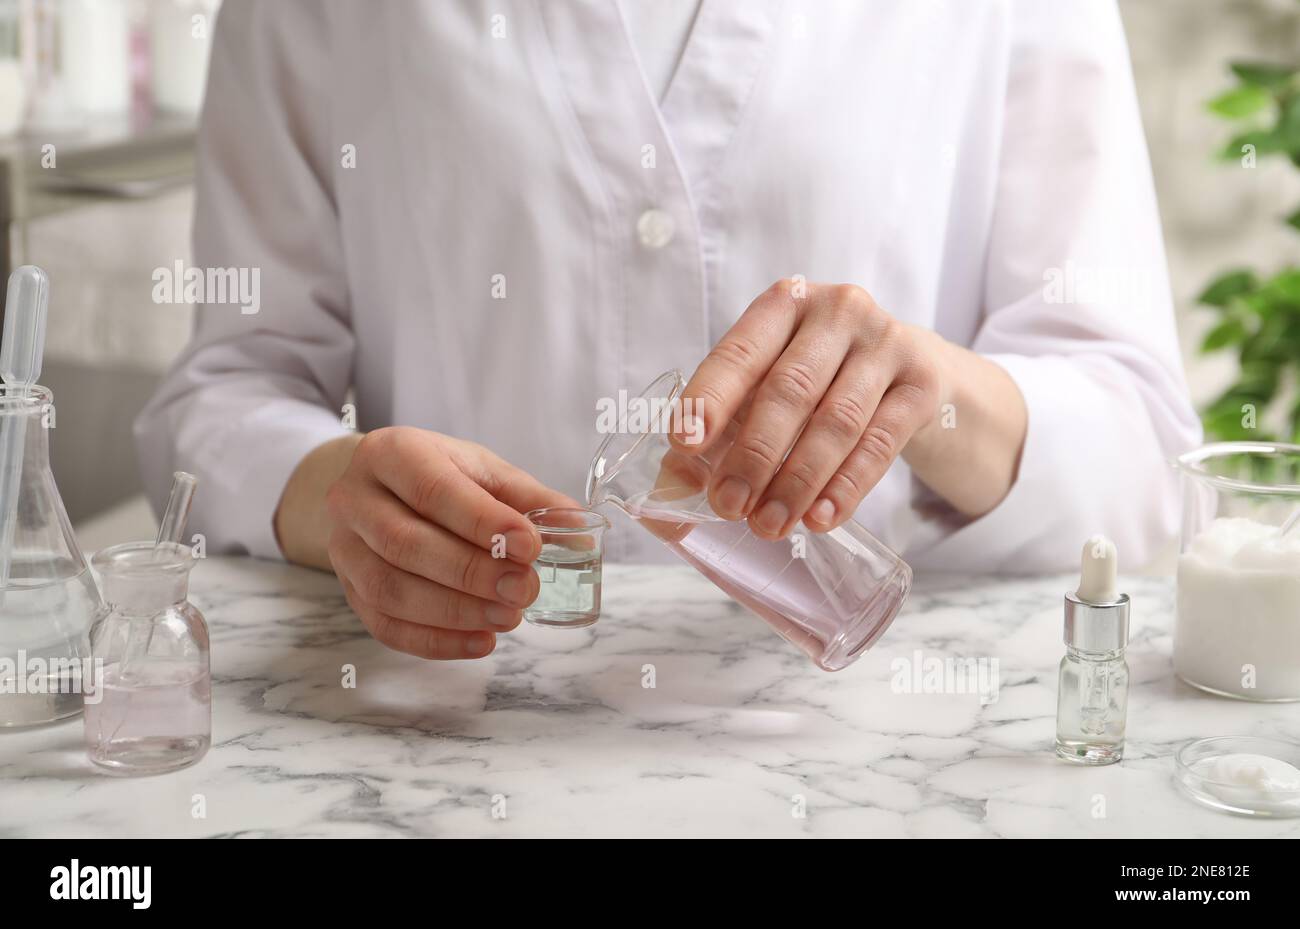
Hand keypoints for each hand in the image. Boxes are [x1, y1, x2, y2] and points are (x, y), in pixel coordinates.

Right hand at [325, 428, 576, 658]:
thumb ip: (529, 499)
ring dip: (455, 612)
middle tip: (525, 589)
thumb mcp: (483, 471)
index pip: (432, 490)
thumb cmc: (438, 476)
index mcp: (391, 453)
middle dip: (471, 573)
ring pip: (390, 589)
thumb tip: (579, 529)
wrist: (377, 490)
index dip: (482, 522)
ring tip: (508, 618)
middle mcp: (354, 498)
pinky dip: (436, 641)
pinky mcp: (348, 589)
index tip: (530, 546)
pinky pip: (385, 625)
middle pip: (405, 544)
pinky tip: (481, 642)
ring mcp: (343, 547)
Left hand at [673, 280, 943, 537]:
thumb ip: (716, 435)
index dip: (709, 398)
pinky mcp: (922, 383)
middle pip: (789, 390)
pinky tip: (820, 519)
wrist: (913, 373)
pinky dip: (846, 487)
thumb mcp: (767, 389)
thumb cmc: (822, 381)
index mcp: (784, 304)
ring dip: (798, 481)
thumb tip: (668, 497)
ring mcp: (886, 343)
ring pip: (836, 421)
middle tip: (728, 506)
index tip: (683, 443)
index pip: (739, 352)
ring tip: (768, 525)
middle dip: (754, 455)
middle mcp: (837, 311)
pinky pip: (880, 444)